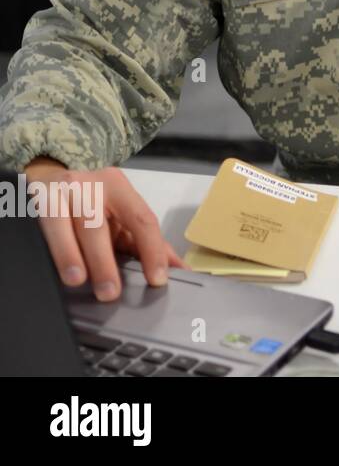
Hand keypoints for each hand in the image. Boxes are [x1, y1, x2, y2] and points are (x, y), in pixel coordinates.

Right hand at [24, 157, 183, 301]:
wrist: (49, 173)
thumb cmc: (90, 200)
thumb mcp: (120, 213)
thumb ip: (147, 240)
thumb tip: (179, 268)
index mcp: (118, 187)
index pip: (141, 219)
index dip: (152, 250)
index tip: (157, 279)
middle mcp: (89, 185)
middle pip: (98, 225)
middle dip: (105, 261)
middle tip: (110, 293)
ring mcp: (58, 192)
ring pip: (64, 225)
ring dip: (71, 255)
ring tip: (78, 280)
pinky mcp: (33, 201)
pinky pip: (39, 228)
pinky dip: (47, 249)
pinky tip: (48, 266)